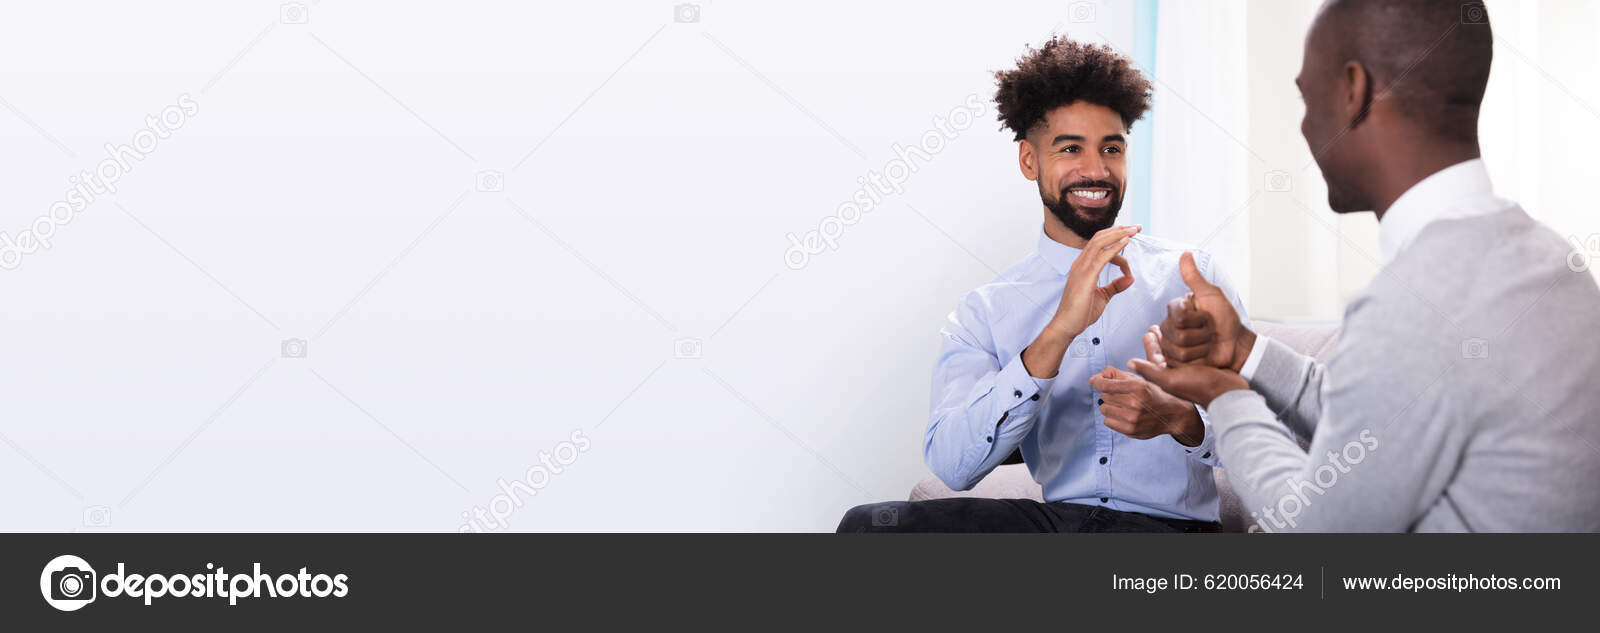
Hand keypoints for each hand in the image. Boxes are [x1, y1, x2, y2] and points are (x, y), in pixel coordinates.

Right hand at [1045, 225, 1139, 339]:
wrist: (1066, 326)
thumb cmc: (1080, 313)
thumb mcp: (1102, 296)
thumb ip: (1115, 286)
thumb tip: (1129, 279)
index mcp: (1082, 266)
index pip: (1100, 247)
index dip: (1118, 246)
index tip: (1131, 259)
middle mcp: (1080, 263)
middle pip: (1099, 238)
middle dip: (1119, 230)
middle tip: (1137, 227)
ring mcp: (1081, 268)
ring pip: (1100, 242)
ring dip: (1119, 233)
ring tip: (1135, 229)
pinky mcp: (1086, 276)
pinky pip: (1102, 256)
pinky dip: (1115, 247)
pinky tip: (1126, 241)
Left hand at [1088, 365, 1204, 445]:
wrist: (1172, 415)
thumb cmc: (1153, 395)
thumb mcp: (1140, 380)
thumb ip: (1117, 375)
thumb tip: (1093, 378)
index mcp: (1137, 387)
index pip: (1106, 385)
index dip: (1098, 381)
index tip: (1096, 381)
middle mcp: (1135, 403)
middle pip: (1104, 396)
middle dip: (1109, 393)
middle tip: (1120, 395)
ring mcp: (1132, 418)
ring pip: (1104, 409)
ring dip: (1109, 406)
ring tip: (1122, 405)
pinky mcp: (1130, 430)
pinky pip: (1107, 422)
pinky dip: (1112, 418)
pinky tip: (1123, 415)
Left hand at [1129, 326, 1247, 408]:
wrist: (1227, 391)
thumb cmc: (1199, 387)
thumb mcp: (1170, 379)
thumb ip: (1150, 371)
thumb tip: (1128, 363)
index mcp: (1164, 378)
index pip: (1152, 359)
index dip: (1150, 345)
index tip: (1147, 333)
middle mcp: (1175, 375)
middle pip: (1163, 355)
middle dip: (1158, 341)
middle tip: (1154, 328)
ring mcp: (1188, 371)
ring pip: (1176, 353)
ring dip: (1171, 340)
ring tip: (1167, 328)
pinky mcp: (1201, 367)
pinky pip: (1190, 353)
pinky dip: (1187, 343)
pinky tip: (1187, 335)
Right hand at [1158, 252, 1254, 370]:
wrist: (1235, 344)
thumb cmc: (1226, 319)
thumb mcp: (1212, 295)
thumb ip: (1194, 277)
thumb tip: (1185, 253)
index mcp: (1176, 310)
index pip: (1177, 316)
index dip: (1197, 319)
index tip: (1207, 317)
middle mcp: (1169, 326)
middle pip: (1177, 336)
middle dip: (1201, 335)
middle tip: (1210, 332)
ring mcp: (1171, 345)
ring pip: (1179, 351)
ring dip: (1201, 348)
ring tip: (1207, 344)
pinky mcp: (1175, 362)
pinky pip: (1180, 363)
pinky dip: (1198, 359)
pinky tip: (1203, 356)